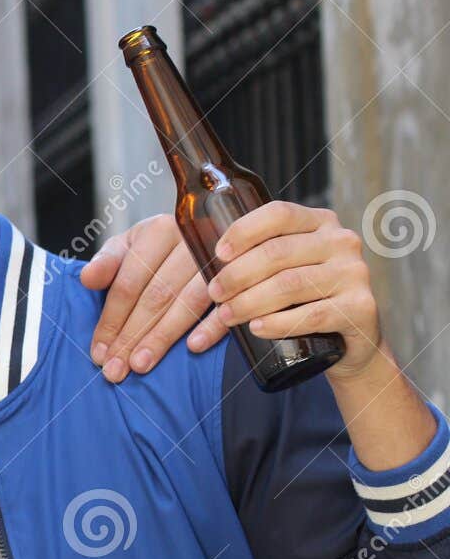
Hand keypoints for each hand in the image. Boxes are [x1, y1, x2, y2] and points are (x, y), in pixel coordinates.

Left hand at [80, 213, 227, 381]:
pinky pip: (227, 305)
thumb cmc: (159, 246)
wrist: (207, 232)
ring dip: (163, 337)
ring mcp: (220, 260)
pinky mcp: (243, 277)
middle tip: (115, 370)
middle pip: (156, 296)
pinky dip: (211, 327)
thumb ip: (107, 261)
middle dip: (132, 336)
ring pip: (188, 303)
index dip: (111, 319)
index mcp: (159, 230)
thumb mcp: (130, 244)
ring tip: (140, 365)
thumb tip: (87, 278)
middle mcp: (191, 242)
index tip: (99, 351)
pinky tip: (192, 348)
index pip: (129, 282)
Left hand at [208, 200, 381, 379]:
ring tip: (226, 316)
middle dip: (237, 275)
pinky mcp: (361, 308)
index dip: (243, 231)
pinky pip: (312, 315)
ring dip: (250, 302)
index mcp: (319, 223)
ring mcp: (355, 273)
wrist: (349, 343)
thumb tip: (196, 253)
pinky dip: (278, 324)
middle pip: (277, 253)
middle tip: (214, 294)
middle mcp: (341, 242)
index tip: (217, 254)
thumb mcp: (284, 269)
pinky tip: (256, 329)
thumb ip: (257, 255)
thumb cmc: (302, 301)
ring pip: (290, 284)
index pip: (278, 214)